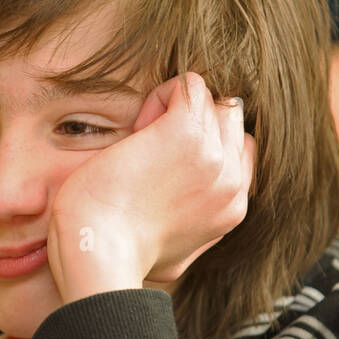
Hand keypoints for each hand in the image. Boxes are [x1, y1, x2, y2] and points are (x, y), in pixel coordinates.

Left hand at [46, 72, 254, 304]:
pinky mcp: (187, 134)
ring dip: (174, 109)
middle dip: (194, 121)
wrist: (100, 253)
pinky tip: (138, 128)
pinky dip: (162, 95)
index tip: (163, 164)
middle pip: (229, 119)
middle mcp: (231, 182)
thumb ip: (193, 227)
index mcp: (232, 207)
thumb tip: (184, 220)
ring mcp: (213, 157)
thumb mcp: (173, 254)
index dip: (203, 144)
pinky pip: (189, 85)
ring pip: (211, 99)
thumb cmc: (116, 254)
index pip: (239, 148)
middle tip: (150, 149)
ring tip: (141, 141)